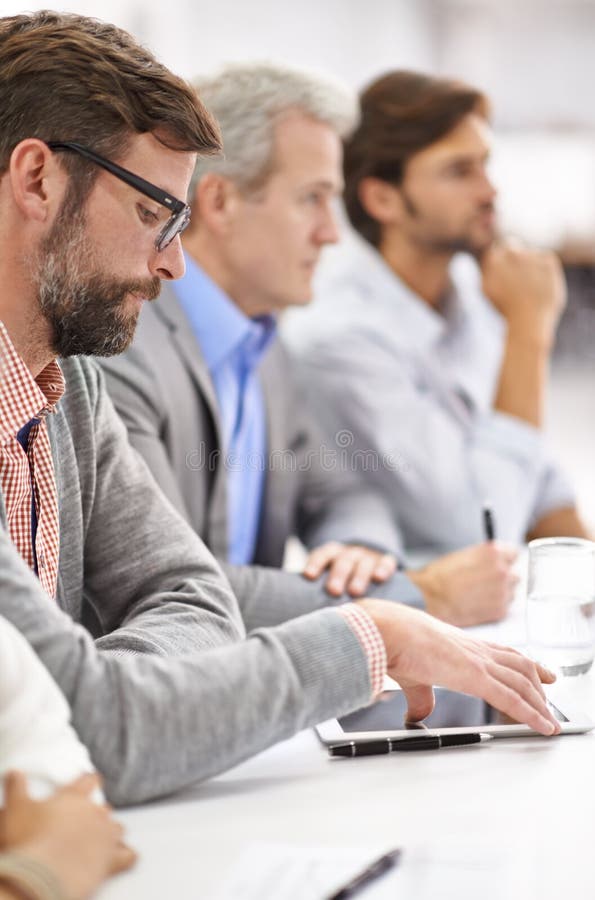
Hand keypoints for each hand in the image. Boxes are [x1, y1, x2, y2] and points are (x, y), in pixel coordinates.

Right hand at [0, 772, 135, 898]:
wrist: (43, 872)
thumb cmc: (29, 839)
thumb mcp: (16, 808)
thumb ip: (16, 787)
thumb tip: (14, 772)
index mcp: (74, 798)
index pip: (88, 781)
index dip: (90, 780)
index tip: (92, 778)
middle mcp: (94, 813)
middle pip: (104, 808)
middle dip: (99, 813)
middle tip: (90, 819)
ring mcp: (105, 835)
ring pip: (117, 828)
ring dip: (112, 832)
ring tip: (105, 837)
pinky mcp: (111, 859)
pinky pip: (128, 855)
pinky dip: (127, 856)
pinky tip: (125, 856)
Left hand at [303, 542, 396, 596]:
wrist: (367, 563)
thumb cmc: (340, 581)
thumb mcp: (328, 580)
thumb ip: (315, 593)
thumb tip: (296, 614)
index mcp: (332, 555)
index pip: (322, 554)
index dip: (315, 563)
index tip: (308, 576)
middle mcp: (349, 554)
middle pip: (343, 561)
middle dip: (337, 575)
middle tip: (333, 591)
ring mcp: (368, 557)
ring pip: (363, 563)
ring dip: (359, 576)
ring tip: (355, 592)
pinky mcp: (385, 561)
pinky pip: (386, 562)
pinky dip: (383, 568)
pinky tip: (380, 577)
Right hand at [357, 598, 559, 735]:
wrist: (385, 631)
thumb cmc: (392, 643)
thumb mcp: (412, 675)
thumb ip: (421, 697)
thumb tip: (418, 715)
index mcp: (461, 644)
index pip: (501, 652)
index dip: (523, 662)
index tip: (539, 671)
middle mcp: (474, 649)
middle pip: (519, 663)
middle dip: (539, 681)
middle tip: (550, 697)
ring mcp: (477, 660)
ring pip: (522, 679)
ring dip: (539, 700)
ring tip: (548, 718)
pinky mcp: (475, 675)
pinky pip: (512, 698)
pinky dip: (532, 713)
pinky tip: (543, 725)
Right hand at [408, 542, 518, 626]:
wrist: (429, 598)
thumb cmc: (441, 576)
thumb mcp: (465, 555)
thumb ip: (486, 557)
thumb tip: (499, 560)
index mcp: (494, 553)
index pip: (515, 554)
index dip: (505, 560)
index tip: (500, 564)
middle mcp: (502, 571)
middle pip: (515, 574)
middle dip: (503, 578)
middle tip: (485, 582)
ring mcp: (503, 592)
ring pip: (511, 592)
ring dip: (501, 593)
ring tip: (479, 594)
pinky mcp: (500, 611)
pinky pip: (505, 607)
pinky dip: (495, 606)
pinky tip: (478, 604)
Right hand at [481, 242, 565, 347]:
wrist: (528, 321)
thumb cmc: (507, 309)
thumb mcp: (488, 289)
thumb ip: (488, 269)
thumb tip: (491, 255)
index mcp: (494, 260)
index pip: (497, 249)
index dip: (500, 261)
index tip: (505, 274)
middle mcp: (512, 253)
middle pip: (511, 246)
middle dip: (513, 259)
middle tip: (517, 280)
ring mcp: (531, 255)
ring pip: (530, 254)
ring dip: (530, 265)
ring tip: (529, 289)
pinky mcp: (548, 260)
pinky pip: (546, 260)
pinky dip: (545, 271)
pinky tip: (541, 287)